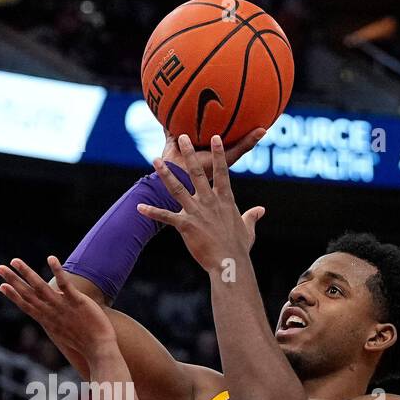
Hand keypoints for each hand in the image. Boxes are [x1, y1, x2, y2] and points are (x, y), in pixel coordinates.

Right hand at [0, 256, 114, 375]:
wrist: (99, 350)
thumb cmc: (84, 344)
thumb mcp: (65, 335)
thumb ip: (57, 324)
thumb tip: (54, 323)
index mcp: (47, 320)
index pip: (26, 305)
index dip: (13, 295)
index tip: (1, 286)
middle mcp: (51, 312)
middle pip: (27, 293)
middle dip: (12, 280)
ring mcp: (62, 306)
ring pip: (40, 286)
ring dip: (26, 272)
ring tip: (15, 261)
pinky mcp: (77, 301)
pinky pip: (65, 284)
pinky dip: (57, 270)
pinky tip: (50, 258)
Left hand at [138, 134, 265, 274]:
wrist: (229, 263)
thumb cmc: (238, 248)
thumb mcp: (247, 229)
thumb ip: (251, 216)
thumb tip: (261, 210)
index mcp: (224, 199)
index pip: (222, 171)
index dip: (218, 153)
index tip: (215, 137)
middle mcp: (209, 201)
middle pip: (197, 172)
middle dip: (190, 153)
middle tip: (183, 136)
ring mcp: (196, 212)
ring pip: (177, 188)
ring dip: (165, 174)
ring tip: (155, 160)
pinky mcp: (185, 225)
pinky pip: (165, 216)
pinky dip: (152, 212)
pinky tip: (139, 207)